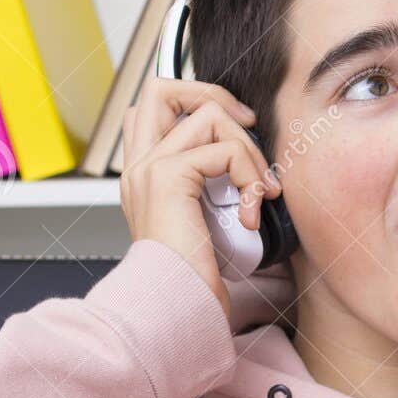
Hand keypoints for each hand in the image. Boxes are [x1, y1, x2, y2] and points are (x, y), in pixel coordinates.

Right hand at [119, 79, 281, 320]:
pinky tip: (252, 213)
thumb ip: (211, 188)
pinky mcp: (167, 177)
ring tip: (259, 193)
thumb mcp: (205, 223)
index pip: (154, 108)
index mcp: (142, 174)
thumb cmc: (195, 280)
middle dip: (214, 94)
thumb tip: (251, 164)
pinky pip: (223, 150)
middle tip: (248, 129)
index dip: (197, 101)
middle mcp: (138, 165)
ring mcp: (148, 168)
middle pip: (161, 88)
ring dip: (248, 149)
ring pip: (208, 114)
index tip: (239, 131)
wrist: (175, 309)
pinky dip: (250, 177)